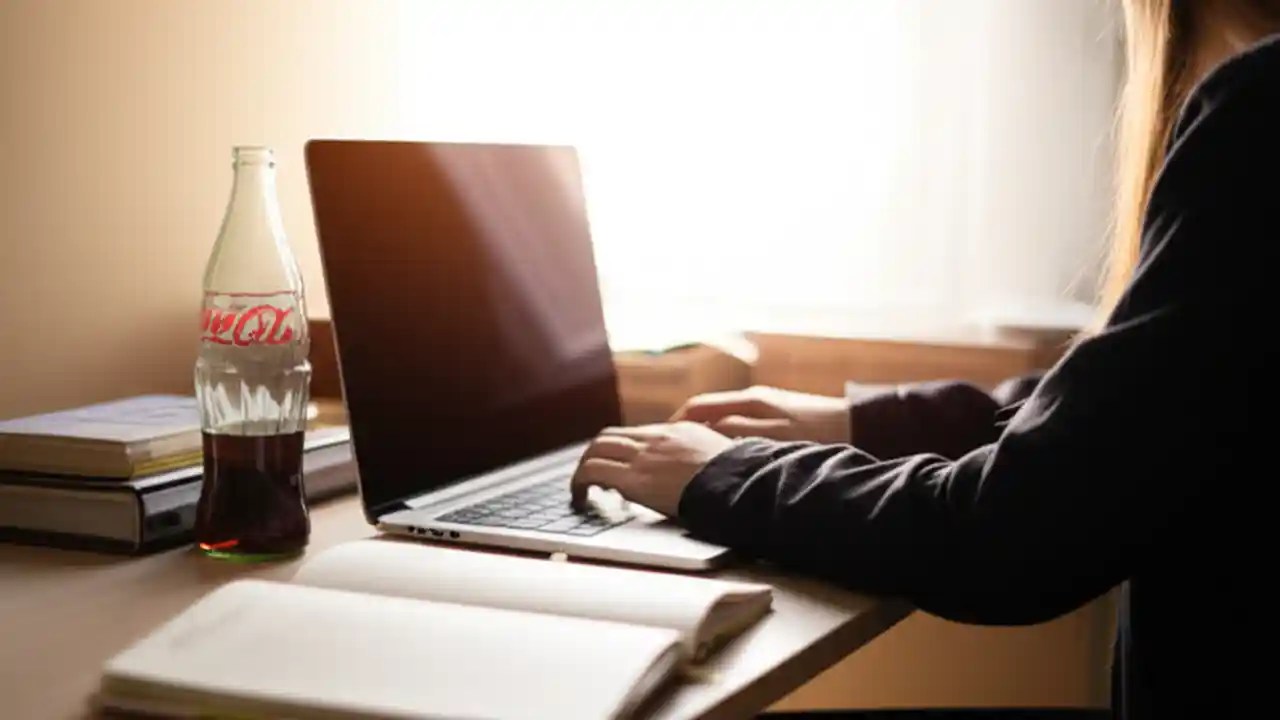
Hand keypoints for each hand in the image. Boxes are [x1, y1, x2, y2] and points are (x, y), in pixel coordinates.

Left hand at [569, 422, 733, 516]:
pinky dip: (580, 482)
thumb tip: (702, 469)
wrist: (739, 486)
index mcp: (679, 431)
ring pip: (596, 449)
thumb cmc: (739, 480)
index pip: (636, 434)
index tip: (615, 466)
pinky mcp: (634, 478)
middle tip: (590, 476)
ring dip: (584, 469)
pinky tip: (582, 498)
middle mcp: (656, 438)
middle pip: (609, 436)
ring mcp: (643, 456)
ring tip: (581, 489)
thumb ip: (705, 457)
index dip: (619, 450)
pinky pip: (593, 471)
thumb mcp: (723, 457)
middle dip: (595, 455)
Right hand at [671, 385, 850, 442]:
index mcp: (748, 400)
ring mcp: (766, 407)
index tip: (658, 444)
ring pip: (722, 421)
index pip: (696, 409)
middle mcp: (753, 399)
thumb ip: (736, 432)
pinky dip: (724, 440)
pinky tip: (728, 458)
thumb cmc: (821, 431)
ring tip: (691, 460)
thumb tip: (701, 434)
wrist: (862, 424)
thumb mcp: (775, 436)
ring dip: (704, 438)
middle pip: (706, 414)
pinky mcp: (779, 417)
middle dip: (684, 432)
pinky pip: (739, 427)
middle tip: (668, 454)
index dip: (674, 427)